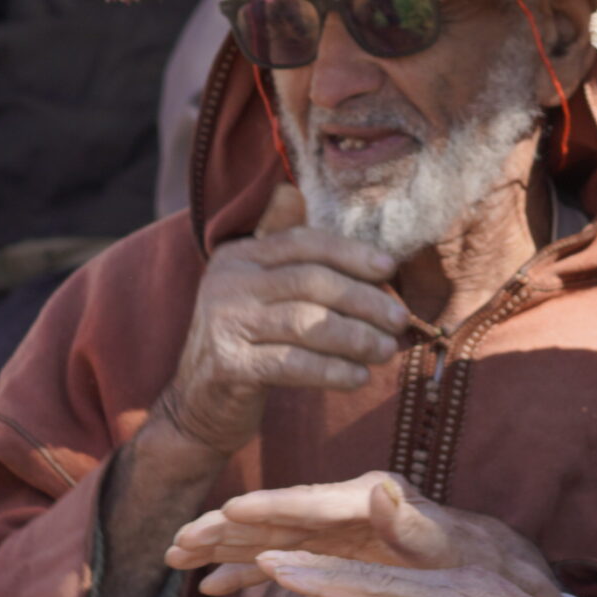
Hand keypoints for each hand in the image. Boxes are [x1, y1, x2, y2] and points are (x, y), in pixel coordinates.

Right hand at [154, 185, 406, 458]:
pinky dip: (333, 370)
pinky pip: (294, 364)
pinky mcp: (229, 367)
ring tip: (386, 350)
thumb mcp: (258, 293)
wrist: (198, 405)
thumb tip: (294, 192)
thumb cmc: (247, 345)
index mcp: (237, 256)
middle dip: (362, 299)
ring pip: (306, 323)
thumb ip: (282, 252)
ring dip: (356, 337)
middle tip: (399, 319)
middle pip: (309, 281)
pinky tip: (359, 377)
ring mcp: (224, 324)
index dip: (349, 253)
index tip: (389, 269)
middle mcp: (226, 283)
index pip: (302, 243)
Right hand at [168, 471, 566, 596]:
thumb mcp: (437, 539)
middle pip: (269, 518)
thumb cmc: (457, 552)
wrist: (467, 558)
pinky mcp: (324, 552)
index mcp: (360, 497)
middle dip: (220, 529)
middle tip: (177, 540)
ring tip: (175, 556)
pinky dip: (242, 574)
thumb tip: (379, 489)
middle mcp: (335, 508)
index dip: (267, 507)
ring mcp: (325, 530)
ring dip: (218, 550)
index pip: (306, 503)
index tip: (228, 509)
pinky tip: (211, 587)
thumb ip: (405, 518)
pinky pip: (274, 562)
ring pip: (261, 539)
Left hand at [254, 552, 596, 596]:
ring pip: (381, 587)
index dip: (321, 569)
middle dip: (306, 563)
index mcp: (447, 584)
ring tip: (276, 574)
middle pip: (365, 570)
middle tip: (254, 554)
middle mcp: (452, 580)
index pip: (373, 574)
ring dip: (324, 582)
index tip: (273, 565)